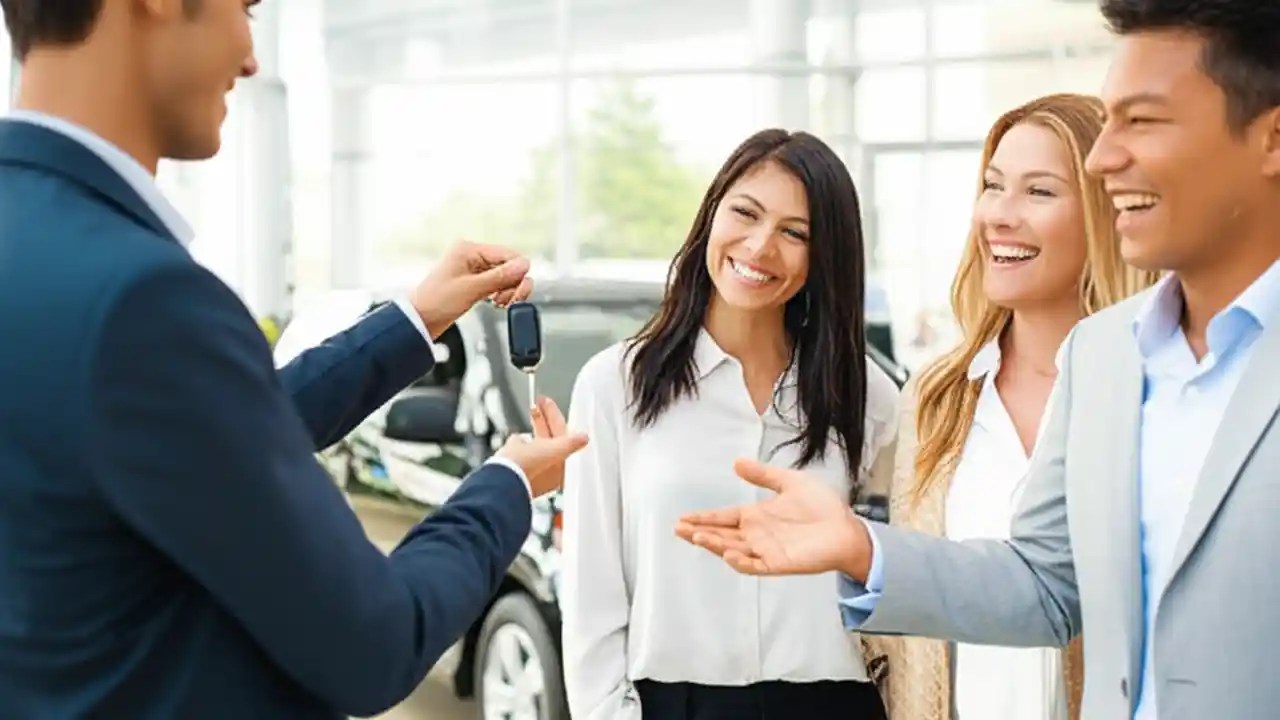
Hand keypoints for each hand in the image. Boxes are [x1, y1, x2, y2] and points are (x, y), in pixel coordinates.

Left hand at [409, 240, 533, 338]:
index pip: (508, 254)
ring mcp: (474, 270)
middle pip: (509, 265)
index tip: (516, 292)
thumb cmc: (435, 302)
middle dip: (514, 284)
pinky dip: (501, 294)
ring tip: (500, 303)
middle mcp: (472, 256)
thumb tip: (524, 265)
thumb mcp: (472, 289)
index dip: (517, 274)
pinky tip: (496, 302)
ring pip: (506, 276)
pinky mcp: (475, 283)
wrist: (420, 321)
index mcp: (469, 249)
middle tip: (509, 300)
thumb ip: (500, 276)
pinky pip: (498, 284)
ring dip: (509, 291)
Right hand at [495, 396, 587, 497]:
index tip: (546, 401)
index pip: (561, 435)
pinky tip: (516, 438)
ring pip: (536, 444)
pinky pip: (522, 453)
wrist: (499, 481)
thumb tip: (585, 438)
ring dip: (535, 428)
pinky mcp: (516, 471)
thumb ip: (570, 442)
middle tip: (538, 403)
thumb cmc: (525, 469)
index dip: (554, 415)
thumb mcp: (552, 450)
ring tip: (532, 412)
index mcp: (558, 466)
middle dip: (544, 419)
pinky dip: (520, 443)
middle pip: (550, 438)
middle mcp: (547, 471)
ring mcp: (531, 471)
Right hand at [674, 458, 873, 578]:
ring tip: (697, 537)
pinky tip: (728, 554)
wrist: (847, 528)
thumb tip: (737, 462)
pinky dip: (741, 562)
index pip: (723, 518)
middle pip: (721, 535)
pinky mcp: (778, 563)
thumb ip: (763, 475)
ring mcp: (765, 551)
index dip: (703, 518)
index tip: (683, 518)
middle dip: (700, 532)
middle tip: (679, 528)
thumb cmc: (822, 507)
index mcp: (756, 517)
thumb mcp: (790, 482)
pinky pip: (755, 565)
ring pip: (732, 550)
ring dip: (715, 545)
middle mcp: (756, 535)